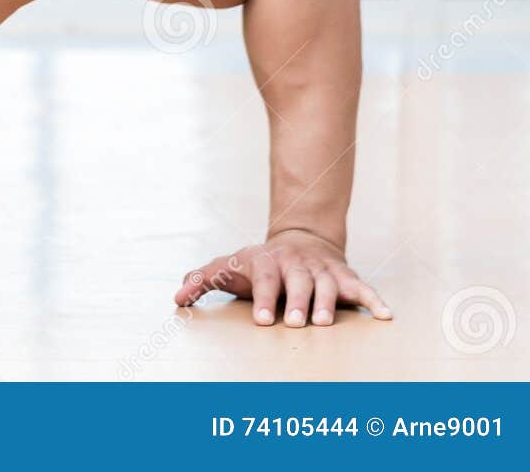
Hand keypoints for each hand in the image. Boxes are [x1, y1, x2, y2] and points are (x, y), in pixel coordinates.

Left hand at [173, 228, 391, 326]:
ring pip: (328, 284)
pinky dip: (374, 299)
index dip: (263, 298)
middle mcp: (295, 264)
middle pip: (298, 282)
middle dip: (297, 302)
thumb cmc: (255, 264)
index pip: (264, 278)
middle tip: (294, 324)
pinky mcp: (344, 276)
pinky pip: (362, 287)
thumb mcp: (227, 266)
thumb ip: (202, 279)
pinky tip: (385, 315)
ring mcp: (321, 269)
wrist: (297, 240)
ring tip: (324, 324)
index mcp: (266, 262)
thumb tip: (177, 299)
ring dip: (328, 302)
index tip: (262, 321)